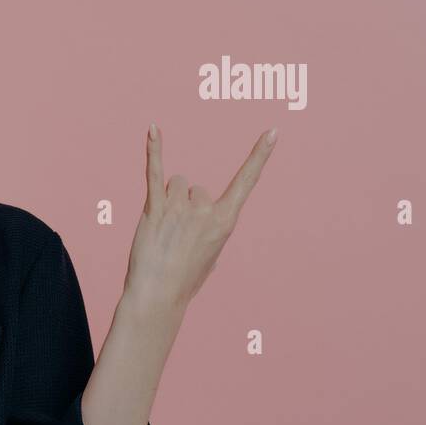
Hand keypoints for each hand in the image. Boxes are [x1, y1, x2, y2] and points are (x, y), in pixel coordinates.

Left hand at [122, 125, 276, 314]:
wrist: (159, 295)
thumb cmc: (184, 278)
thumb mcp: (210, 254)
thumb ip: (208, 226)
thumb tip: (195, 212)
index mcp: (225, 221)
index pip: (246, 181)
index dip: (259, 155)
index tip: (272, 132)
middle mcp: (205, 210)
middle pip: (194, 188)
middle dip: (183, 206)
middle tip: (174, 236)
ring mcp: (179, 208)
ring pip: (174, 184)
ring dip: (166, 201)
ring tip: (161, 229)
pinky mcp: (154, 209)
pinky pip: (154, 172)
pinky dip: (154, 150)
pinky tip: (154, 130)